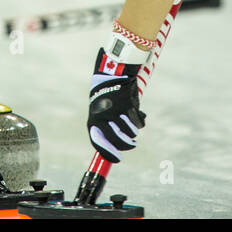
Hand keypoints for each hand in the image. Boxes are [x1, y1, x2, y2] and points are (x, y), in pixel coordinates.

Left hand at [87, 32, 149, 163]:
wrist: (114, 72)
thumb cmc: (108, 94)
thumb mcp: (101, 110)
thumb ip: (106, 126)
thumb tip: (115, 144)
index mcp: (93, 120)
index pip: (98, 143)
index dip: (108, 153)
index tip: (117, 159)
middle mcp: (102, 117)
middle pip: (116, 141)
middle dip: (125, 146)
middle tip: (131, 145)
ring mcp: (115, 112)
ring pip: (128, 133)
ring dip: (132, 133)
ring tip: (133, 128)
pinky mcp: (127, 106)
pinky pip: (136, 122)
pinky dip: (138, 122)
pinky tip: (138, 116)